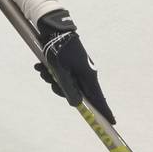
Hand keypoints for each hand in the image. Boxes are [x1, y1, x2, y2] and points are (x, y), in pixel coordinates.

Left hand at [34, 10, 115, 124]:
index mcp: (88, 77)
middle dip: (59, 87)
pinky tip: (40, 65)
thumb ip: (67, 89)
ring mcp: (78, 69)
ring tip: (42, 68)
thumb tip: (76, 105)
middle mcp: (85, 74)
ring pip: (65, 83)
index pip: (98, 99)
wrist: (54, 29)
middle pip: (75, 92)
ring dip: (51, 77)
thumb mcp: (61, 71)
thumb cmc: (59, 49)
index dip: (104, 111)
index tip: (112, 122)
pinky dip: (50, 71)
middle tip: (48, 78)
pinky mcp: (70, 64)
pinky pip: (61, 74)